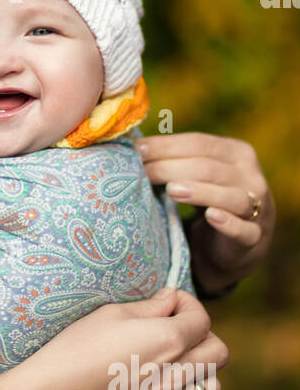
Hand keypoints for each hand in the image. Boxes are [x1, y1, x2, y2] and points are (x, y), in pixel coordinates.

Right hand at [17, 288, 227, 389]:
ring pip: (213, 385)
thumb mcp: (110, 314)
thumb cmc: (77, 347)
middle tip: (176, 330)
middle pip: (219, 352)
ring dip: (202, 370)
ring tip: (176, 361)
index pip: (202, 318)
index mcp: (168, 339)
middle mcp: (177, 372)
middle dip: (203, 335)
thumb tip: (172, 301)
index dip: (188, 304)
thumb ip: (150, 307)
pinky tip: (166, 387)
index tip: (170, 304)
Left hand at [135, 132, 274, 296]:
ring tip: (171, 191)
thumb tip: (131, 146)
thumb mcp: (196, 176)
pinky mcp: (254, 237)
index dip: (165, 146)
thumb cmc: (207, 202)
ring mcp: (257, 208)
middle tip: (140, 173)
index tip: (135, 150)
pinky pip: (243, 230)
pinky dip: (228, 223)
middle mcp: (250, 176)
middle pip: (208, 168)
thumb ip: (175, 161)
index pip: (198, 143)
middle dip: (170, 168)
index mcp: (235, 152)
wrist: (236, 246)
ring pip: (229, 196)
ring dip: (199, 191)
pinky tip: (211, 217)